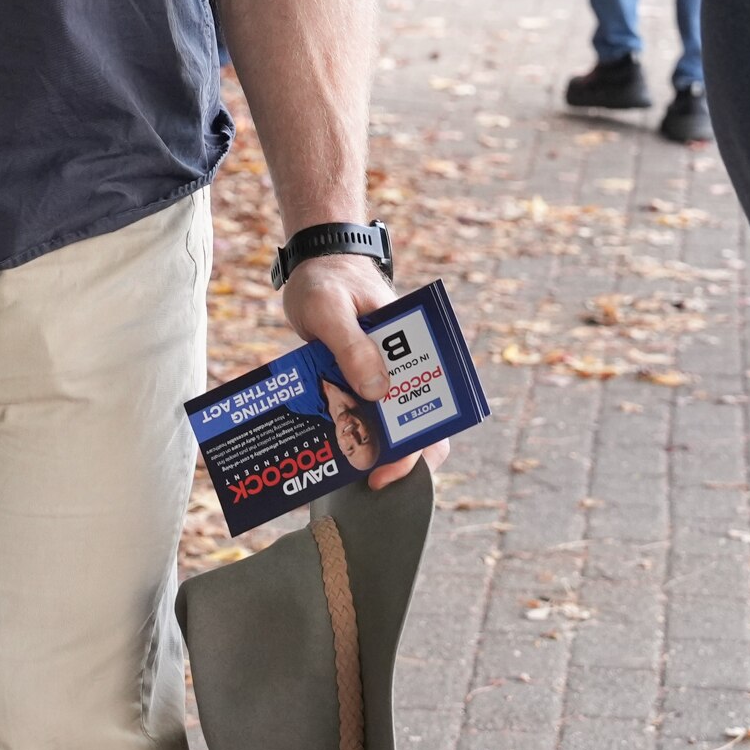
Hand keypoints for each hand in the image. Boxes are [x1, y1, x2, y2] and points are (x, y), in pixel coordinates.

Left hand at [279, 251, 434, 485]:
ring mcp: (383, 376)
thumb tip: (377, 392)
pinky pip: (363, 415)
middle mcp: (407, 367)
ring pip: (391, 427)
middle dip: (398, 460)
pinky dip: (350, 434)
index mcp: (418, 347)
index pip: (434, 406)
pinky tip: (328, 452)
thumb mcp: (333, 309)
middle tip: (367, 483)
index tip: (385, 471)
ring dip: (373, 450)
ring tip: (345, 475)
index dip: (417, 448)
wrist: (315, 266)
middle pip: (419, 427)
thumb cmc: (328, 281)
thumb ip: (352, 345)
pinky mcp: (361, 381)